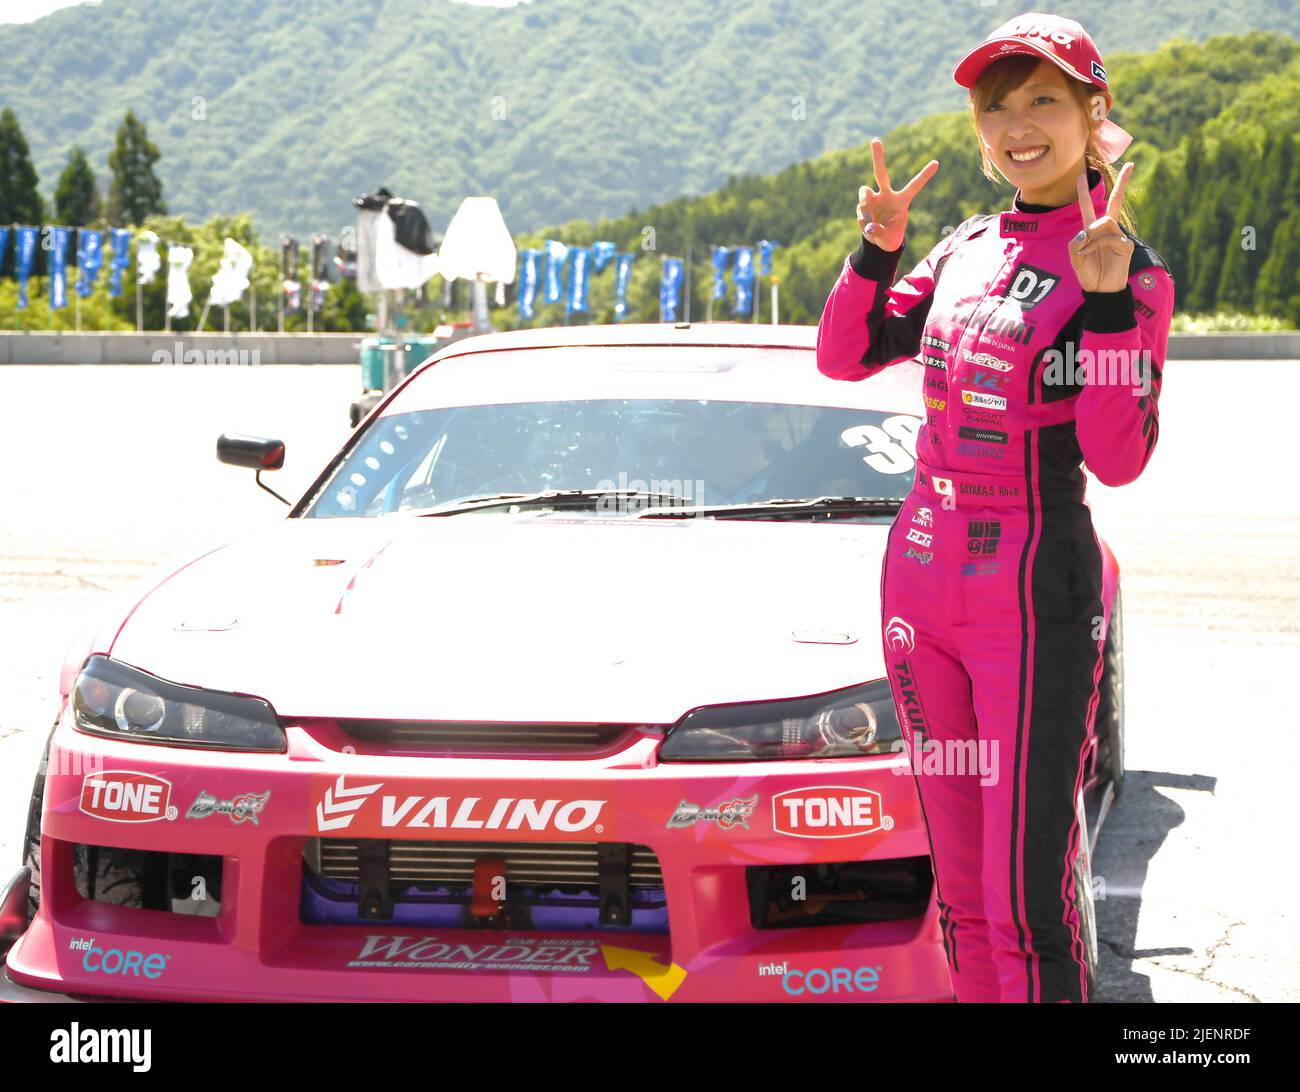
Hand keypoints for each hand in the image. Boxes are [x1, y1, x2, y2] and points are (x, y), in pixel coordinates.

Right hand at [858, 138, 938, 251]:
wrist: (878, 240)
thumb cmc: (889, 238)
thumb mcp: (888, 239)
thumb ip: (879, 233)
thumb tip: (868, 227)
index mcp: (901, 201)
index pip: (914, 185)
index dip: (925, 175)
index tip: (936, 162)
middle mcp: (887, 195)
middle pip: (880, 173)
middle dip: (878, 157)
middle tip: (875, 140)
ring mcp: (873, 199)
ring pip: (864, 191)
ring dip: (864, 201)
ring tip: (869, 220)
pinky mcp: (863, 205)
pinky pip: (860, 208)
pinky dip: (863, 219)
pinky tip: (868, 226)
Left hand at [1069, 161, 1133, 292]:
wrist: (1100, 290)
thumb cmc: (1088, 273)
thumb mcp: (1074, 258)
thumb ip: (1075, 244)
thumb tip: (1086, 231)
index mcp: (1092, 230)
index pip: (1088, 206)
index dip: (1084, 191)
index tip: (1082, 175)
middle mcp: (1107, 229)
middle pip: (1115, 201)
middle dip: (1122, 183)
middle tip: (1132, 165)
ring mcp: (1118, 235)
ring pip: (1105, 221)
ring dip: (1093, 233)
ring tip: (1086, 249)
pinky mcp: (1125, 245)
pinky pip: (1109, 237)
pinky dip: (1097, 244)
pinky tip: (1091, 253)